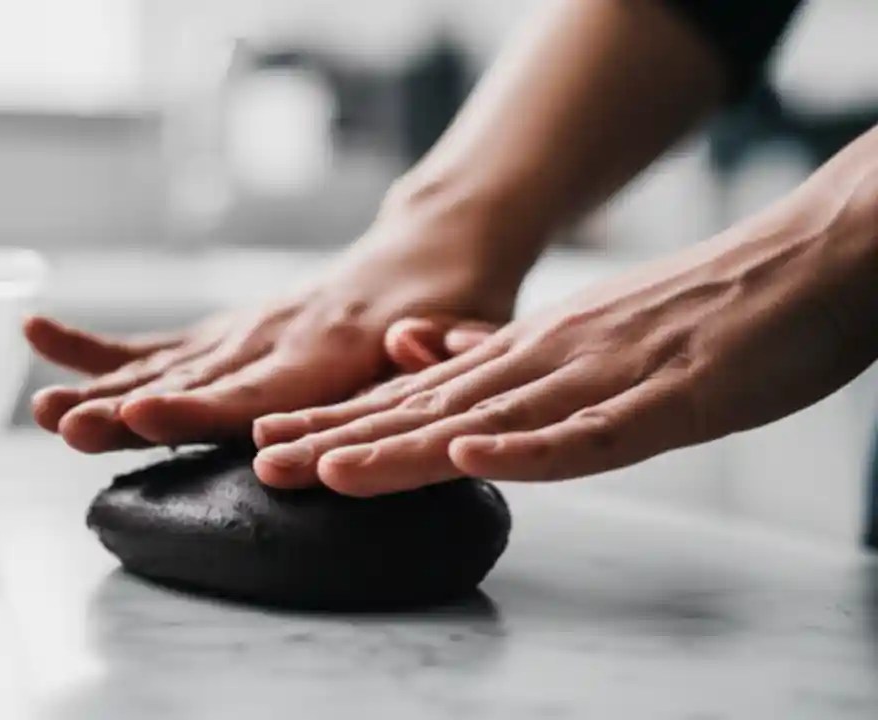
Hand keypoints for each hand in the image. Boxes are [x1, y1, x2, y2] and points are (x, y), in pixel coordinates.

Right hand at [25, 208, 526, 452]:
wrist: (425, 254)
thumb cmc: (452, 308)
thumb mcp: (465, 332)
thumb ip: (431, 352)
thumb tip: (404, 348)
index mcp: (328, 351)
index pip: (252, 391)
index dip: (195, 408)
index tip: (139, 413)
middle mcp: (271, 341)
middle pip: (187, 384)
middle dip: (124, 410)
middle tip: (66, 425)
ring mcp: (242, 335)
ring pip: (160, 367)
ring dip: (98, 389)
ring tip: (40, 406)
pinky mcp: (226, 335)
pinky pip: (154, 346)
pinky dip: (97, 347)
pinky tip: (36, 336)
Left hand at [253, 178, 877, 494]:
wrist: (801, 264)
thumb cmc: (693, 308)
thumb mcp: (578, 334)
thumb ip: (499, 354)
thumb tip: (419, 356)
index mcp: (525, 353)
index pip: (416, 398)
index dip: (343, 425)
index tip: (271, 447)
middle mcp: (545, 361)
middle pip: (429, 410)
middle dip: (343, 441)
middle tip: (263, 467)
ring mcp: (601, 377)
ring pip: (487, 419)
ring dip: (406, 446)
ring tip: (329, 470)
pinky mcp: (667, 398)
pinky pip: (589, 432)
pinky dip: (528, 446)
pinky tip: (470, 456)